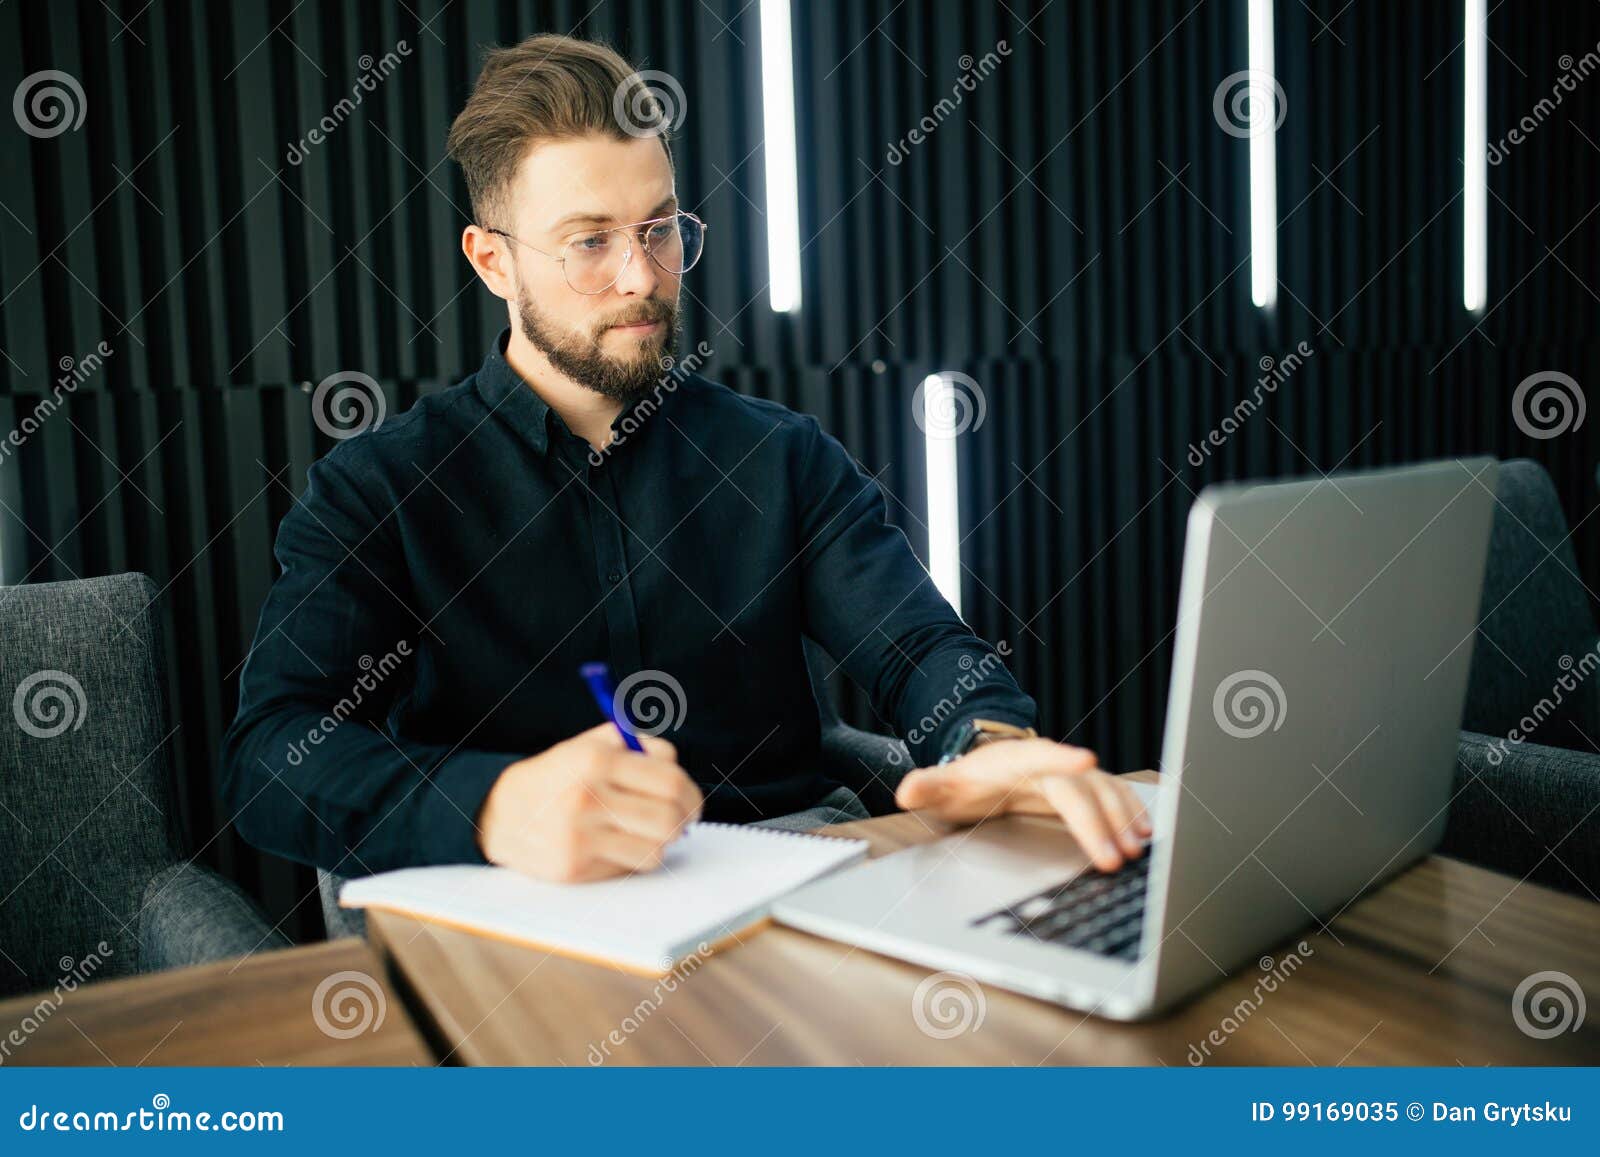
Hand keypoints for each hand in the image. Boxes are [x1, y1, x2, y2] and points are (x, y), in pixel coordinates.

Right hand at [477, 723, 702, 881]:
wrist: (502, 813)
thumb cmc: (560, 776)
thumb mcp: (591, 745)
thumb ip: (639, 747)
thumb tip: (677, 767)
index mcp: (595, 759)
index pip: (670, 782)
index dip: (691, 796)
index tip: (692, 804)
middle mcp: (586, 796)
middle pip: (668, 819)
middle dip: (684, 823)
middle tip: (683, 823)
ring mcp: (578, 835)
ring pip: (655, 850)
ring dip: (662, 844)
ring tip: (651, 834)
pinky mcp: (572, 867)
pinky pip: (629, 868)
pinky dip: (633, 859)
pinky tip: (619, 846)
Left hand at [894, 737, 1152, 871]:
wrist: (986, 767)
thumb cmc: (967, 781)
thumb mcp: (944, 786)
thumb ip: (927, 786)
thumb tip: (906, 790)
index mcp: (1013, 760)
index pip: (1040, 756)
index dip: (1063, 758)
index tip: (1087, 761)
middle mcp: (1047, 764)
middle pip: (1078, 788)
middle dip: (1099, 820)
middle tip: (1113, 857)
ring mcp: (1069, 775)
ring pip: (1103, 790)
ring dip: (1122, 818)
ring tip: (1134, 850)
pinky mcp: (1084, 788)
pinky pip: (1114, 795)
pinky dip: (1131, 811)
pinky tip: (1144, 833)